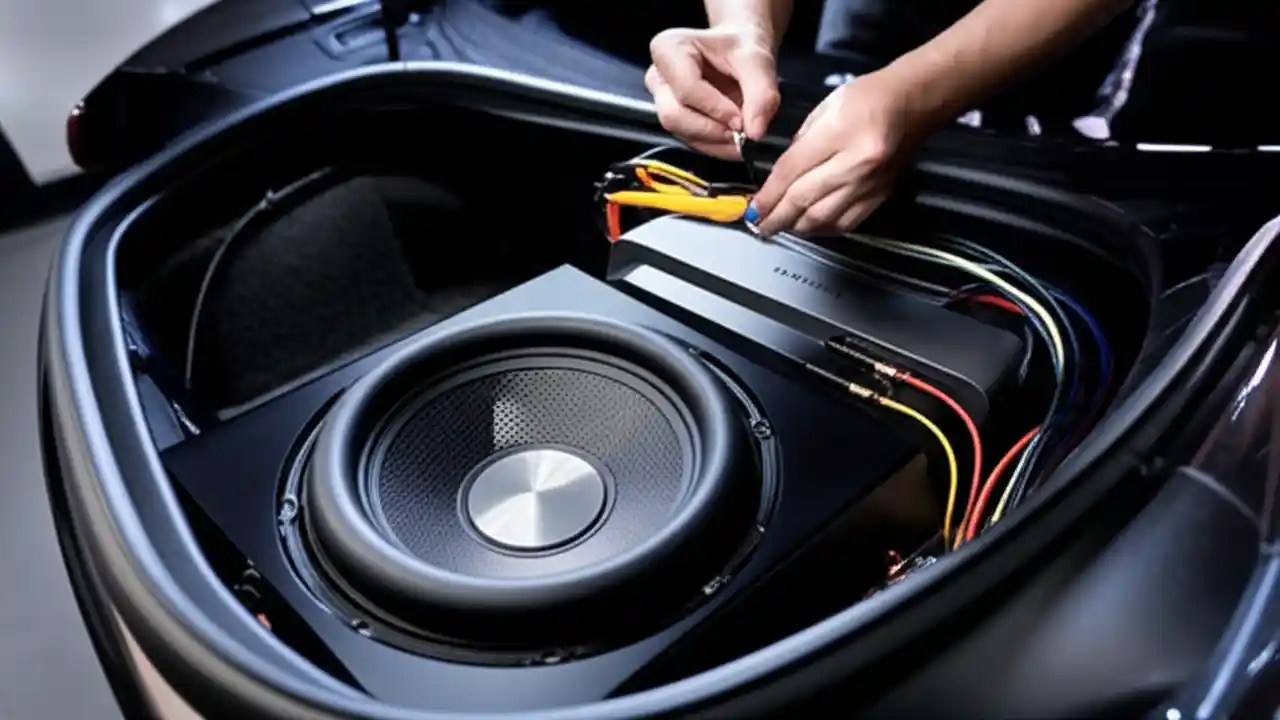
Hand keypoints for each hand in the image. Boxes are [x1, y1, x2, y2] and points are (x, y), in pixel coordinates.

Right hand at [645, 25, 780, 158]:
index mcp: (668, 49)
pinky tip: (735, 140)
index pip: (686, 89)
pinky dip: (715, 146)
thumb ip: (761, 94)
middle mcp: (657, 76)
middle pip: (674, 116)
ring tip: (743, 137)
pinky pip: (690, 141)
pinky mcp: (674, 120)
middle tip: (742, 132)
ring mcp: (662, 101)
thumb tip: (755, 133)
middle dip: (712, 130)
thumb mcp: (759, 61)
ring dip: (715, 141)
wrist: (741, 51)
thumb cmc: (743, 47)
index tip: (743, 119)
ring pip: (681, 133)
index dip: (716, 109)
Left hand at [749, 71, 918, 235]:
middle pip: (804, 200)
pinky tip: (810, 226)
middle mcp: (855, 163)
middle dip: (777, 217)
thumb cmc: (868, 98)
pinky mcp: (880, 196)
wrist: (914, 102)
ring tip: (781, 226)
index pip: (791, 172)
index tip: (752, 209)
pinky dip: (823, 228)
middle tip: (759, 226)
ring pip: (824, 218)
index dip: (768, 195)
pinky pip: (846, 223)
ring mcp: (870, 183)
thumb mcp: (824, 109)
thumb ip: (800, 144)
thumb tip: (782, 177)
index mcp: (838, 133)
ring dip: (797, 226)